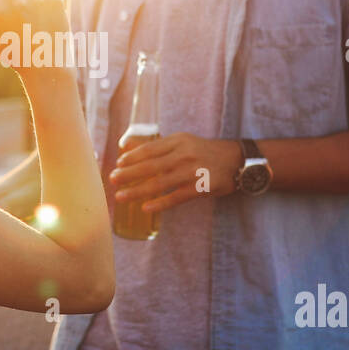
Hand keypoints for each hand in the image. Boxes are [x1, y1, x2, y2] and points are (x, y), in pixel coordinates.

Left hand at [108, 132, 242, 212]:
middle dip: (128, 174)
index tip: (118, 164)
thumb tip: (126, 147)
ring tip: (121, 196)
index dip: (132, 157)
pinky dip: (160, 203)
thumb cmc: (204, 151)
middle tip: (112, 180)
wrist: (236, 160)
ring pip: (160, 183)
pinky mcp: (200, 188)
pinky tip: (146, 208)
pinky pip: (175, 197)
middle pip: (151, 166)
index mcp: (178, 141)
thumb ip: (158, 146)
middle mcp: (184, 155)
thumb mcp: (183, 141)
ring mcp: (192, 172)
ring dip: (137, 191)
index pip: (150, 149)